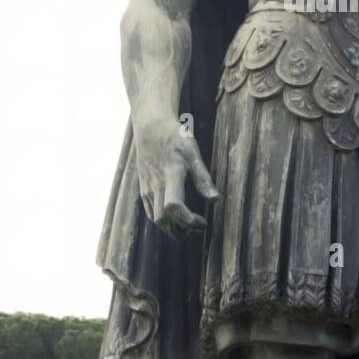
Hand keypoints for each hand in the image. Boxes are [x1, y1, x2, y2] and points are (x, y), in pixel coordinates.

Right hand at [132, 116, 218, 239]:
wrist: (151, 127)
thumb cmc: (175, 137)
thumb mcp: (193, 153)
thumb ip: (203, 178)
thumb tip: (215, 200)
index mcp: (170, 175)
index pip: (174, 207)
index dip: (189, 220)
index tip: (203, 221)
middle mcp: (155, 185)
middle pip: (163, 219)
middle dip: (181, 231)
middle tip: (198, 230)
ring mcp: (147, 188)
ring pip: (156, 219)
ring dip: (172, 229)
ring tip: (189, 228)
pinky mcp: (143, 188)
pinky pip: (150, 212)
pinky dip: (163, 221)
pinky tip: (176, 218)